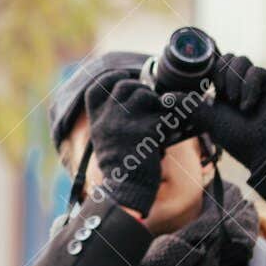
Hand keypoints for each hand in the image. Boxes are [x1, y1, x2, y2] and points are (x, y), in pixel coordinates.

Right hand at [82, 68, 186, 216]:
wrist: (127, 188)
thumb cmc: (120, 164)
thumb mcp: (105, 138)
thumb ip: (111, 115)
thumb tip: (135, 91)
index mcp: (96, 119)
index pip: (98, 85)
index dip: (112, 78)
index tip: (123, 78)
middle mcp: (108, 117)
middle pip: (126, 86)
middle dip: (140, 91)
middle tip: (148, 104)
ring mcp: (126, 122)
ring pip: (146, 94)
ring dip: (155, 103)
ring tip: (156, 120)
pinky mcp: (148, 129)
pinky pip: (164, 113)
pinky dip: (169, 121)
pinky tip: (166, 133)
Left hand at [196, 53, 265, 166]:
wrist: (259, 146)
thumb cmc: (235, 136)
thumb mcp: (206, 118)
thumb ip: (188, 105)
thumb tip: (163, 97)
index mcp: (225, 88)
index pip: (216, 64)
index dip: (212, 71)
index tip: (211, 88)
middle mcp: (241, 82)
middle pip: (228, 57)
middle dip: (222, 74)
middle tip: (224, 96)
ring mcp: (257, 81)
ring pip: (242, 60)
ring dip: (235, 82)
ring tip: (236, 103)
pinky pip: (257, 71)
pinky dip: (250, 88)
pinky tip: (248, 106)